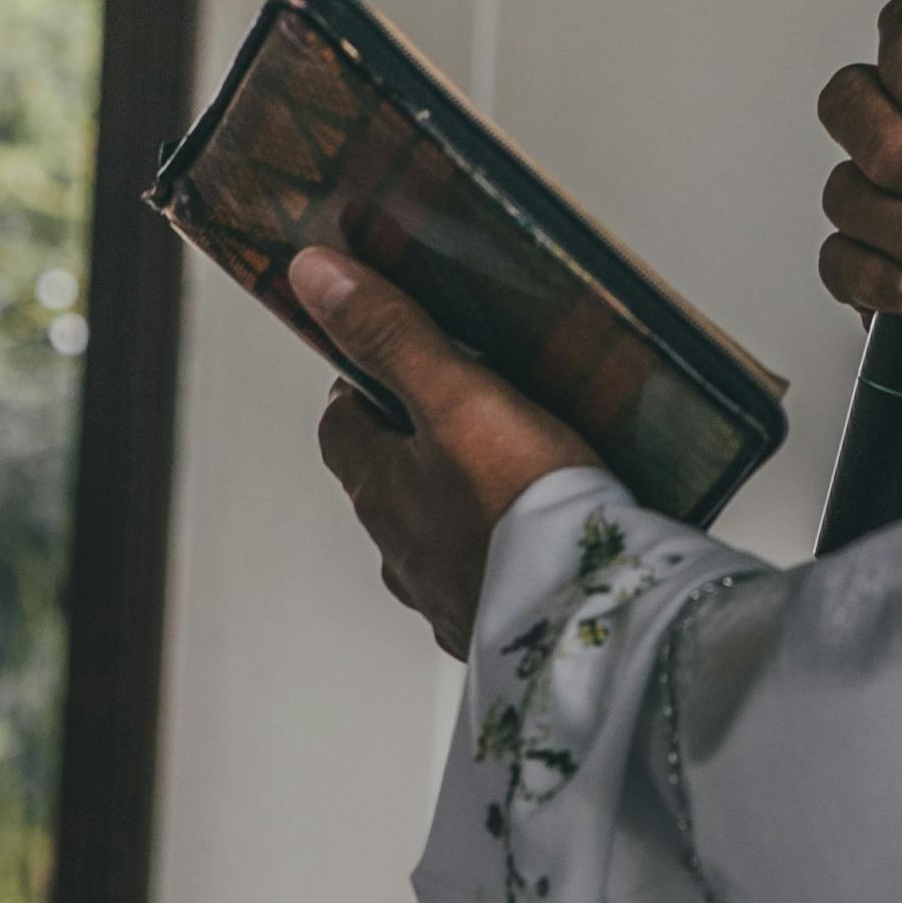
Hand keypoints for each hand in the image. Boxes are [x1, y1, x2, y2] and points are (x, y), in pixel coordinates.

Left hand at [295, 248, 591, 654]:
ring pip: (434, 533)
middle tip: (467, 402)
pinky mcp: (494, 624)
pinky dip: (501, 551)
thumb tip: (313, 277)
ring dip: (458, 501)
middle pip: (386, 478)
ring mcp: (443, 593)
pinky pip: (486, 578)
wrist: (587, 623)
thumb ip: (392, 338)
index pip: (341, 424)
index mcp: (379, 487)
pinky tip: (545, 536)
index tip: (393, 357)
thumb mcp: (460, 400)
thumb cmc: (524, 510)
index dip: (362, 385)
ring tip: (516, 468)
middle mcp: (398, 547)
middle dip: (414, 441)